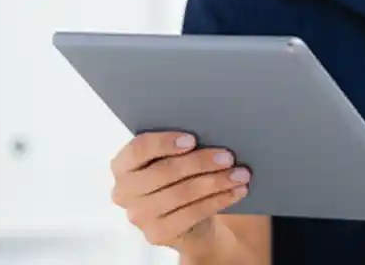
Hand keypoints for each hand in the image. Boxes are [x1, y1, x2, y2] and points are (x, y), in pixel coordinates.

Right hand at [109, 132, 250, 251]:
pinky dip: (219, 200)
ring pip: (181, 193)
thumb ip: (183, 146)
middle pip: (164, 172)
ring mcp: (139, 215)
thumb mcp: (176, 159)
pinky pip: (192, 213)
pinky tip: (237, 191)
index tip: (193, 139)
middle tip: (228, 156)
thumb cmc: (181, 178)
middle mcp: (124, 191)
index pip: (139, 149)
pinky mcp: (157, 233)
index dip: (164, 143)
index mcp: (123, 165)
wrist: (188, 220)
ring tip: (240, 174)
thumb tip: (213, 130)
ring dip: (216, 181)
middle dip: (200, 162)